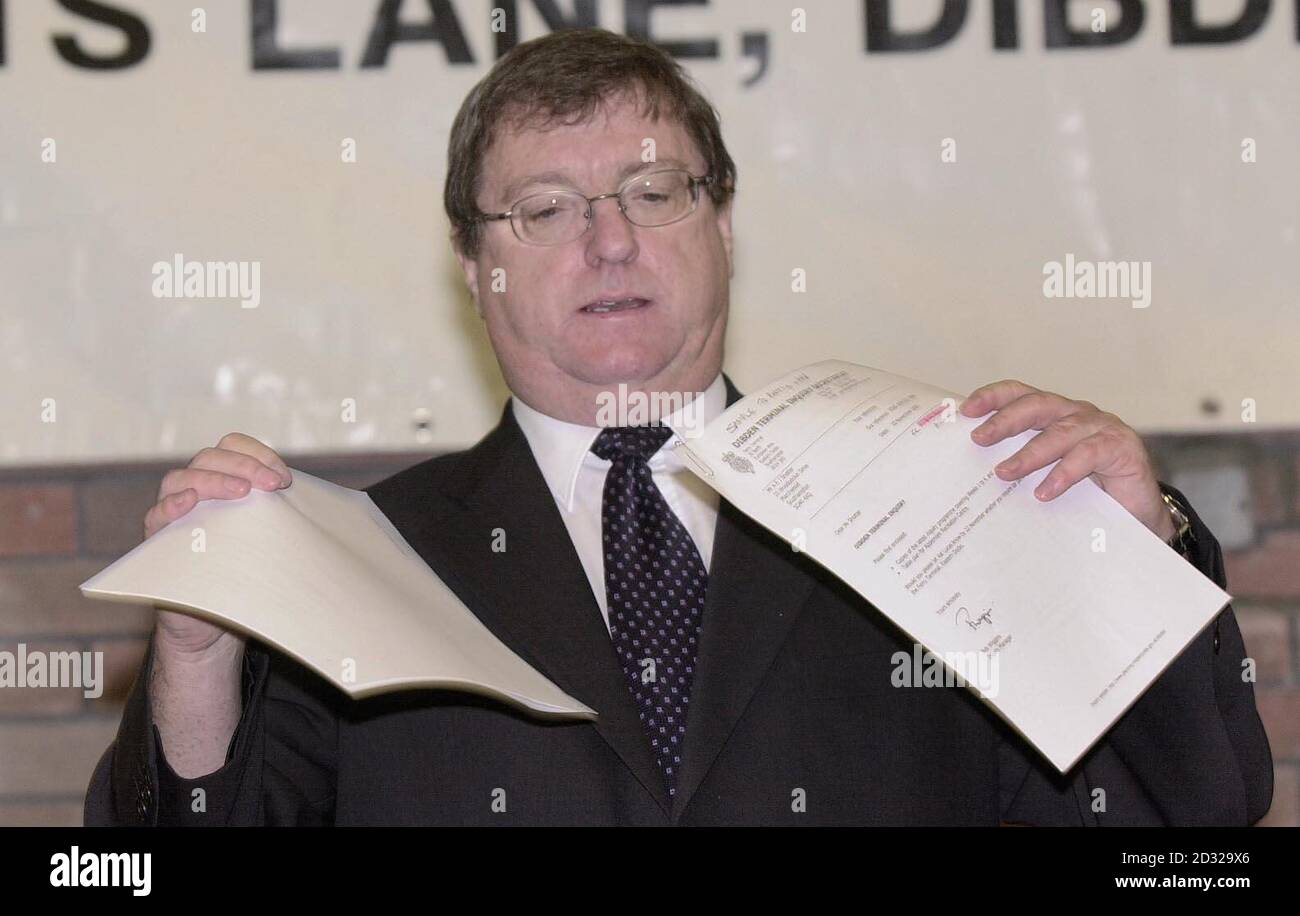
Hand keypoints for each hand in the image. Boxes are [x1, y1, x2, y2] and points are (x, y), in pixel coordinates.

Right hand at [145, 432, 291, 654]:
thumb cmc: (247, 574)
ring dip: (213, 480)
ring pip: (180, 479)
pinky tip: (188, 504)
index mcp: (223, 481)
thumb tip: (334, 506)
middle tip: (274, 485)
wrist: (216, 625)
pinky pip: (155, 515)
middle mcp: (195, 490)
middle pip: (210, 457)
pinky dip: (171, 505)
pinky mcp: (157, 541)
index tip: (285, 478)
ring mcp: (173, 514)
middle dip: (245, 466)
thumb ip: (284, 514)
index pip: (234, 447)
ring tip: (241, 493)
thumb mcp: (270, 538)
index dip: (258, 454)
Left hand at [958, 380, 1174, 541]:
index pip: (1021, 394)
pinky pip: (1088, 455)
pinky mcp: (1122, 447)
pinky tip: (1044, 492)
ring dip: (1030, 453)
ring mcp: (1102, 427)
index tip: (966, 411)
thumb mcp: (1047, 474)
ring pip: (1061, 432)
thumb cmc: (1087, 492)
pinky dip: (1063, 473)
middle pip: (1038, 405)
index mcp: (1055, 414)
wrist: (1136, 515)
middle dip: (1006, 420)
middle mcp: (1077, 414)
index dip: (994, 397)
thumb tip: (971, 473)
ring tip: (1005, 473)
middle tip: (979, 439)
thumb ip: (1020, 465)